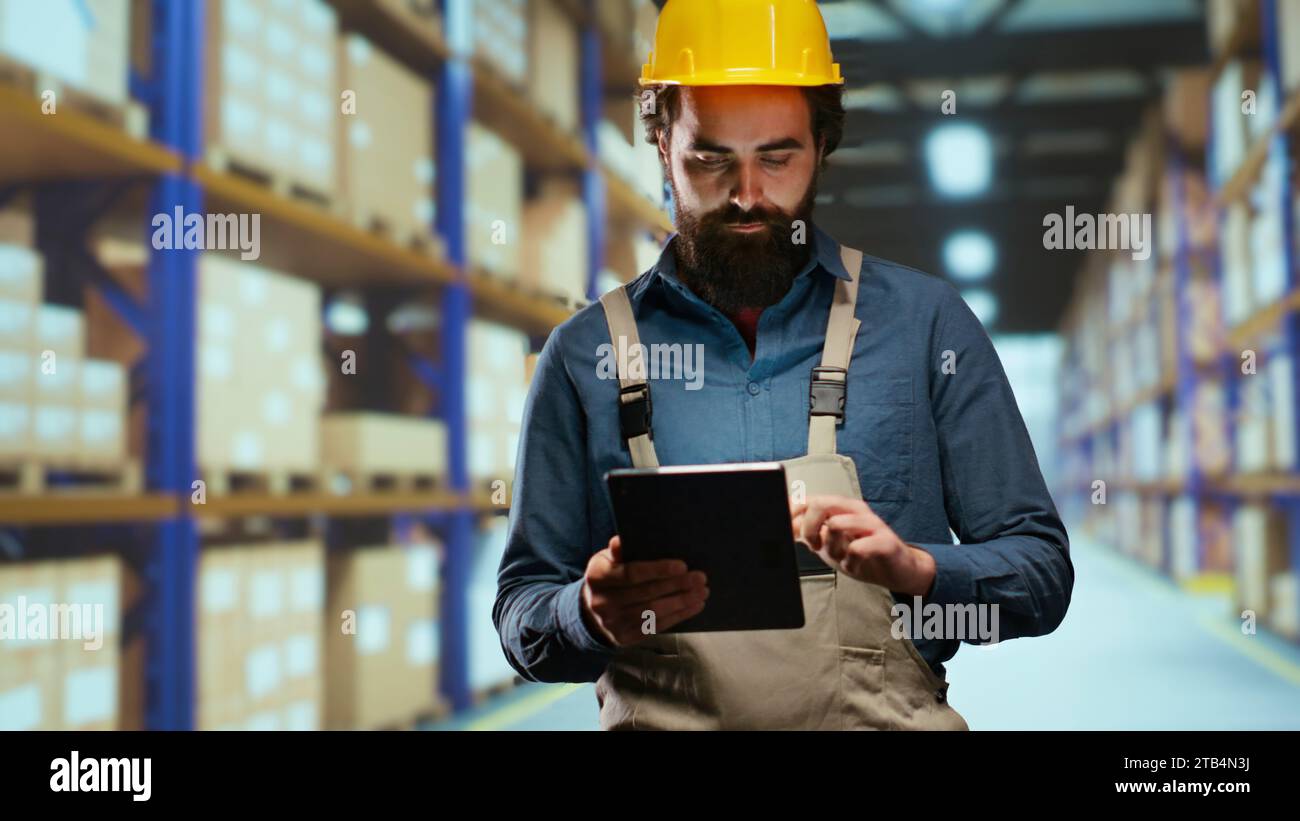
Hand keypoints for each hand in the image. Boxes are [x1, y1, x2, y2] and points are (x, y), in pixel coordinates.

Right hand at [580, 535, 708, 647]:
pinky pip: (655, 626)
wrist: (592, 609)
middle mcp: (602, 602)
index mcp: (597, 577)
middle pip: (646, 594)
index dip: (658, 570)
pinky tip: (693, 606)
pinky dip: (677, 616)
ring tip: (702, 593)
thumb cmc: (609, 576)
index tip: (682, 566)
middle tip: (700, 578)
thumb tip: (621, 542)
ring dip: (681, 602)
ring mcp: (612, 623)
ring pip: (653, 612)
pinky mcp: (624, 638)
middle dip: (677, 585)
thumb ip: (618, 552)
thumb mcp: (607, 559)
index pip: (631, 573)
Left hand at [790, 495, 935, 595]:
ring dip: (831, 547)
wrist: (898, 569)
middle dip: (808, 528)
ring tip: (839, 558)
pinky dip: (850, 561)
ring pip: (837, 524)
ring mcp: (872, 524)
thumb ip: (808, 533)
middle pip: (821, 504)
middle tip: (813, 546)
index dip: (792, 515)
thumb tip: (782, 528)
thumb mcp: (828, 543)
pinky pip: (858, 548)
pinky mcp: (885, 541)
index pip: (808, 500)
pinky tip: (854, 565)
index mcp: (840, 507)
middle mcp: (855, 510)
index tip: (786, 534)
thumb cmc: (860, 553)